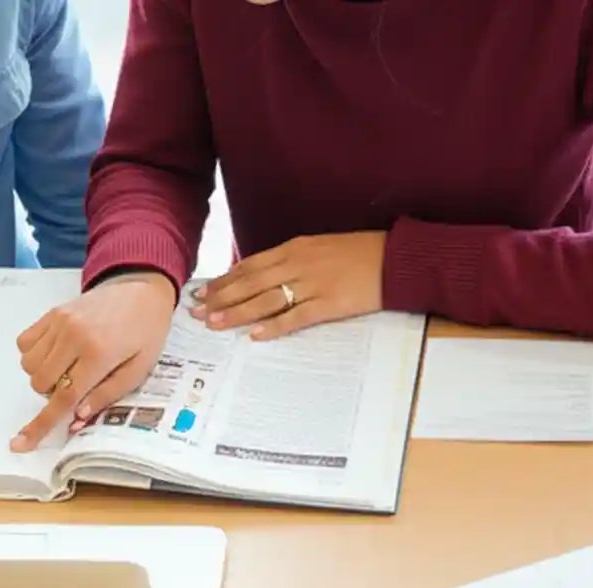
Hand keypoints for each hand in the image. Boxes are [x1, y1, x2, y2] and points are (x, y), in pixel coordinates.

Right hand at [11, 272, 176, 451]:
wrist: (141, 289)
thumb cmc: (146, 331)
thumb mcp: (139, 368)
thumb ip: (108, 393)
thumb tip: (77, 417)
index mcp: (99, 353)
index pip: (64, 397)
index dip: (41, 424)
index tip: (20, 443)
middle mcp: (74, 336)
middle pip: (41, 383)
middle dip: (53, 394)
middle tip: (77, 384)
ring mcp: (59, 322)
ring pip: (29, 365)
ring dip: (43, 375)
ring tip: (68, 366)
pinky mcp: (51, 312)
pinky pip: (24, 343)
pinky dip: (34, 355)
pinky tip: (56, 352)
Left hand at [191, 231, 385, 339]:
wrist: (396, 259)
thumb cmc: (357, 253)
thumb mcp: (318, 248)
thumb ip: (288, 260)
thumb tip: (258, 275)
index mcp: (294, 249)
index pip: (249, 266)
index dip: (224, 280)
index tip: (202, 293)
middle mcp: (298, 264)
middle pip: (251, 283)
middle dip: (221, 298)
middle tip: (196, 312)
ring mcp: (314, 284)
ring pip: (266, 299)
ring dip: (238, 312)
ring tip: (215, 323)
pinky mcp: (330, 303)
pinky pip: (297, 316)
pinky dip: (275, 326)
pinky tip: (256, 335)